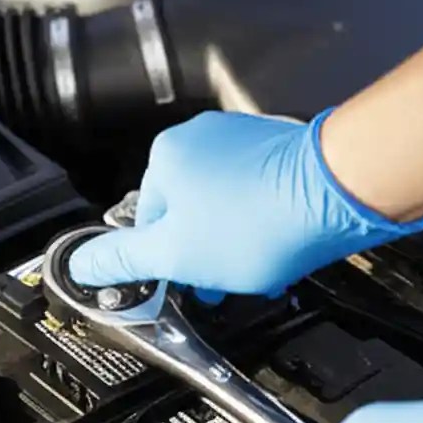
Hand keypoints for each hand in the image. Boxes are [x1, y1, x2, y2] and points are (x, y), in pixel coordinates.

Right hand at [67, 110, 422, 295]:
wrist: (340, 192)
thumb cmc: (262, 218)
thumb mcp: (177, 255)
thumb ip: (124, 261)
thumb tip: (83, 266)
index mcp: (166, 159)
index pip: (148, 222)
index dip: (169, 260)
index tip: (187, 281)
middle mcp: (203, 140)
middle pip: (190, 214)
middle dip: (207, 255)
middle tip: (225, 282)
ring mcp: (248, 142)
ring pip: (229, 209)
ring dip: (240, 245)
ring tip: (263, 267)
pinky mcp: (285, 153)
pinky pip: (263, 197)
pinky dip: (269, 226)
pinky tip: (284, 249)